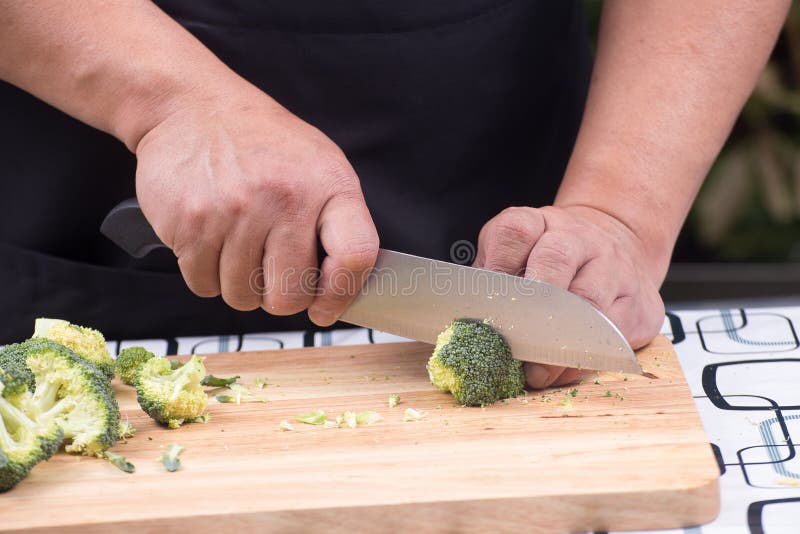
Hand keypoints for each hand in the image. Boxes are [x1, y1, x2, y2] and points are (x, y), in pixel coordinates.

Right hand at [134, 84, 378, 325]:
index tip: (325, 307)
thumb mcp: (319, 166)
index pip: (356, 256)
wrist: (192, 107)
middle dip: (279, 296)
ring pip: (242, 298)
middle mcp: (284, 198)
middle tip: (271, 271)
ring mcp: (234, 212)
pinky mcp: (190, 223)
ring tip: (239, 243)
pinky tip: (212, 238)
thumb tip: (343, 289)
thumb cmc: (262, 143)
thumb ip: (338, 224)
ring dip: (240, 283)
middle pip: (289, 297)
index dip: (342, 294)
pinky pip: (203, 285)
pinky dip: (207, 273)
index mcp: (328, 185)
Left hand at [473, 205, 664, 388]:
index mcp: (539, 223)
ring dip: (558, 342)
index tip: (486, 304)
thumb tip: (466, 324)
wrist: (614, 246)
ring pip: (588, 302)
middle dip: (530, 306)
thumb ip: (491, 283)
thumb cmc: (550, 262)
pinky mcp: (640, 303)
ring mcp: (615, 267)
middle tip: (512, 342)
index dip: (497, 267)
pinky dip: (585, 359)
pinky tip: (564, 370)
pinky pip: (613, 335)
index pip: (514, 231)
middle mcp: (579, 238)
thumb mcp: (513, 258)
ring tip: (535, 371)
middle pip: (554, 260)